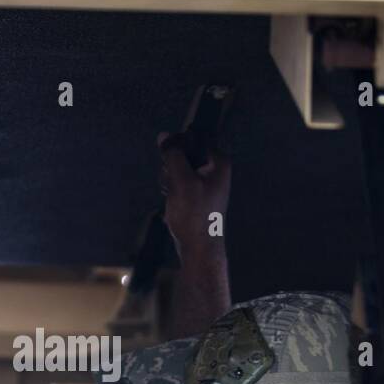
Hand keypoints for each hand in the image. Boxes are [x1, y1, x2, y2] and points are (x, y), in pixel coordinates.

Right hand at [158, 131, 230, 251]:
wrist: (197, 247)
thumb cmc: (194, 216)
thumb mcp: (181, 181)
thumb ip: (173, 155)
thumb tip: (164, 136)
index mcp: (219, 162)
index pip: (196, 137)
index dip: (179, 145)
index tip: (170, 160)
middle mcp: (215, 169)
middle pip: (186, 152)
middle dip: (172, 165)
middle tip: (173, 183)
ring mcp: (206, 181)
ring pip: (179, 166)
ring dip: (170, 178)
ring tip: (173, 194)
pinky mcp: (197, 192)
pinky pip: (180, 180)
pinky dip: (172, 187)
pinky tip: (172, 199)